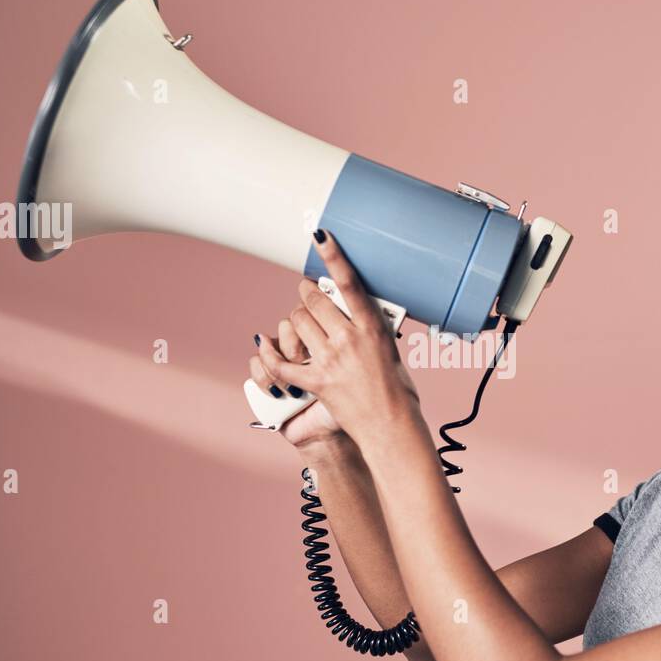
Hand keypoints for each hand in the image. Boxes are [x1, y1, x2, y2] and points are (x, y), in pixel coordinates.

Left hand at [254, 230, 421, 446]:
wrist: (390, 424)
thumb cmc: (396, 389)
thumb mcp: (391, 350)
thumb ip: (372, 328)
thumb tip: (360, 313)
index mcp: (372, 328)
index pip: (349, 283)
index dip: (333, 256)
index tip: (320, 235)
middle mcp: (349, 339)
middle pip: (314, 301)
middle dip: (306, 294)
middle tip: (306, 293)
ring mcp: (330, 360)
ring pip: (297, 324)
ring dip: (295, 320)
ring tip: (301, 324)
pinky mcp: (315, 381)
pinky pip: (281, 363)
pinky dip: (269, 354)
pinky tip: (263, 345)